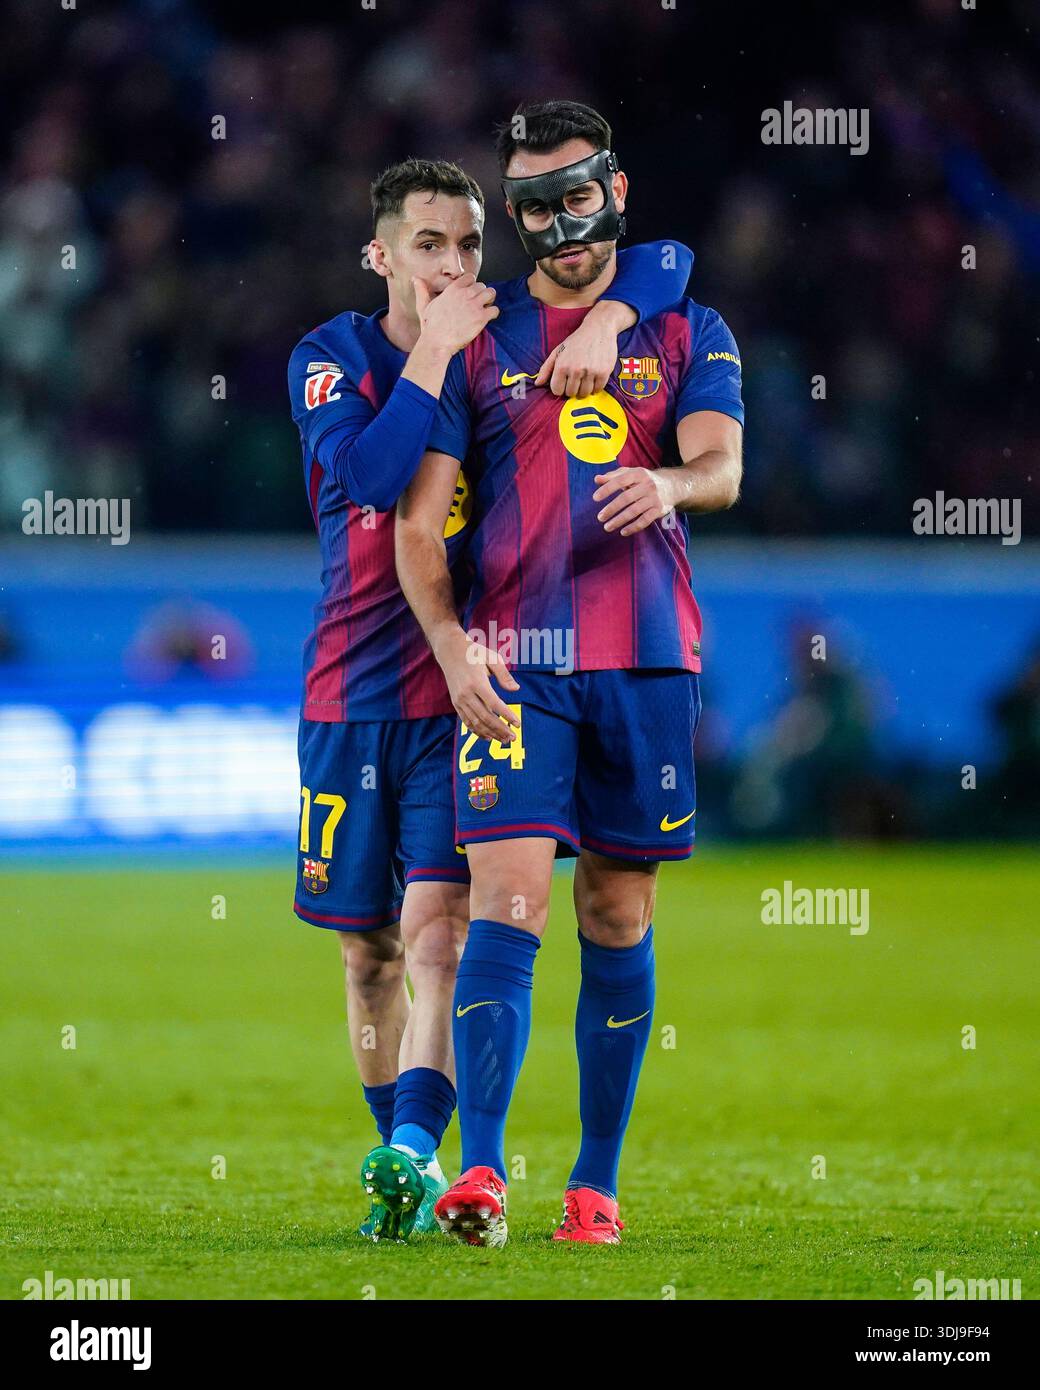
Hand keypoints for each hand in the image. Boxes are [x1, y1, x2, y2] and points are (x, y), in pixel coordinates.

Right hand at [415, 273, 498, 355]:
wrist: (437, 342)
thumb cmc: (431, 326)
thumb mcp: (424, 305)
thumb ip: (422, 291)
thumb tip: (415, 279)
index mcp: (453, 289)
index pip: (470, 277)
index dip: (472, 285)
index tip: (470, 293)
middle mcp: (465, 294)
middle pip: (482, 285)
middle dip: (482, 293)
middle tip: (479, 303)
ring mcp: (474, 305)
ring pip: (491, 293)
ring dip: (490, 300)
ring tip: (485, 308)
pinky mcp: (481, 318)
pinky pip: (495, 310)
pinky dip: (494, 313)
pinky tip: (488, 318)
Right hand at [433, 626, 520, 742]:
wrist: (450, 651)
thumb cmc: (474, 653)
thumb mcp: (492, 658)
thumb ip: (504, 675)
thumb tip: (516, 689)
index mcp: (477, 681)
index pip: (494, 703)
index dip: (506, 715)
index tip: (517, 723)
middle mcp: (466, 693)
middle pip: (485, 717)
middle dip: (500, 729)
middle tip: (513, 737)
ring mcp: (459, 699)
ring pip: (476, 722)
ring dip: (491, 733)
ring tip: (504, 739)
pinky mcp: (455, 703)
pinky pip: (466, 721)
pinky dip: (477, 731)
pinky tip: (488, 737)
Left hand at [534, 312, 619, 396]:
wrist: (599, 329)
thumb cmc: (576, 341)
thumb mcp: (558, 351)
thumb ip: (546, 369)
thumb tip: (537, 384)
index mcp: (562, 365)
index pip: (557, 391)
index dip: (560, 387)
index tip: (565, 381)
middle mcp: (576, 370)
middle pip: (570, 393)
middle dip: (572, 388)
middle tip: (576, 378)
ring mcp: (590, 372)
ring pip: (584, 394)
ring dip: (584, 389)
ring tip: (585, 378)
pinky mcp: (604, 373)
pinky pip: (597, 390)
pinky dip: (595, 387)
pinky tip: (594, 377)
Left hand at [593, 467, 675, 535]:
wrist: (672, 485)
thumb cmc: (644, 480)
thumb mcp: (631, 473)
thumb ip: (613, 476)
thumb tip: (597, 479)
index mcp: (638, 474)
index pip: (620, 480)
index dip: (607, 489)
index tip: (595, 498)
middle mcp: (648, 485)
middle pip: (626, 498)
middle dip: (612, 508)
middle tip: (600, 517)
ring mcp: (654, 498)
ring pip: (635, 511)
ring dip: (619, 520)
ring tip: (607, 527)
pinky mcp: (659, 510)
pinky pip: (645, 520)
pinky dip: (633, 527)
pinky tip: (623, 532)